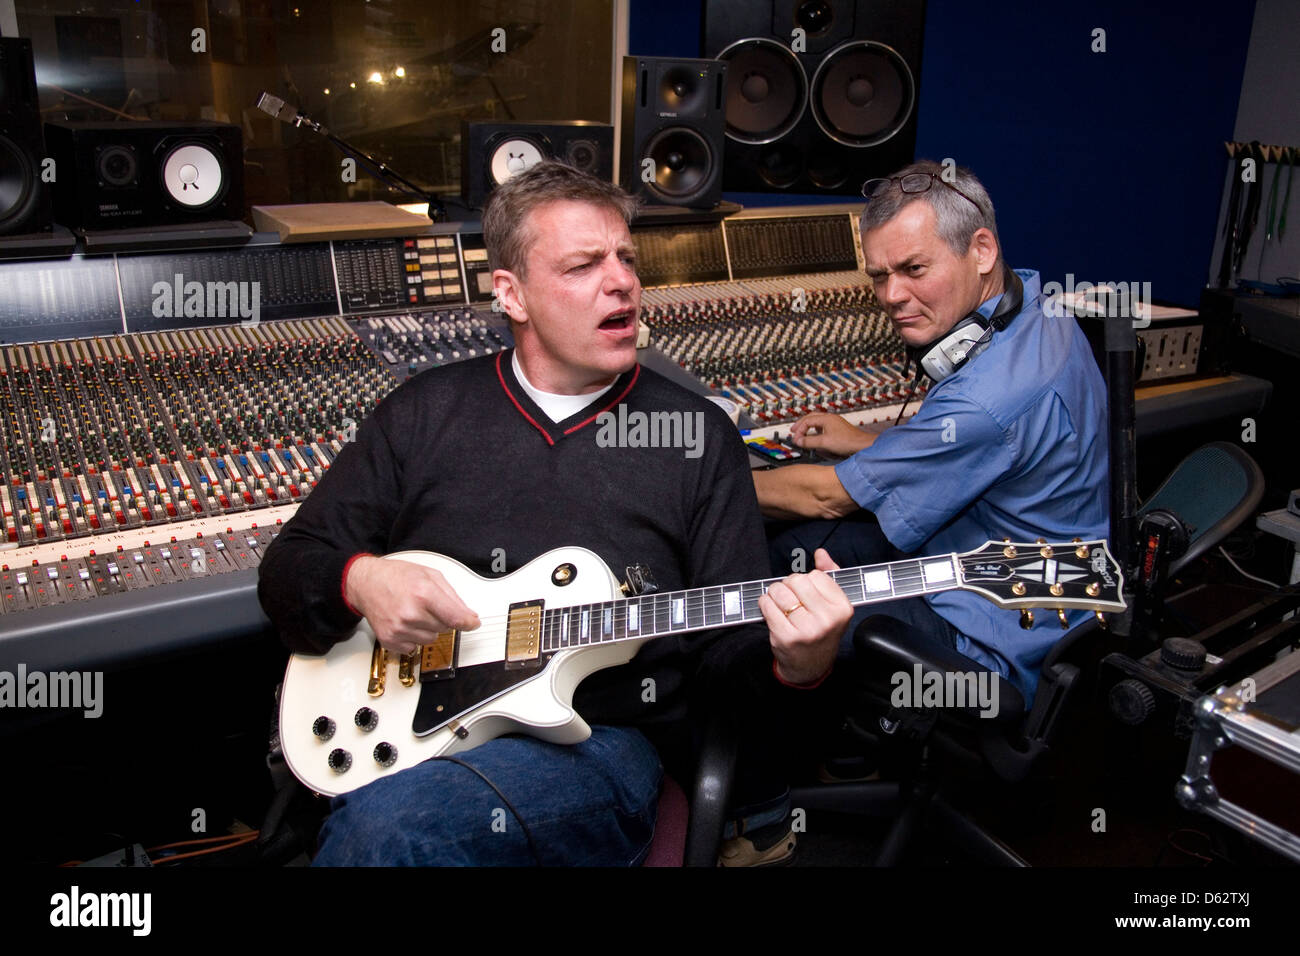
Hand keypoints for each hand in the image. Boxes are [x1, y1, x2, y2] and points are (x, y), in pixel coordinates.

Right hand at [344, 555, 480, 654]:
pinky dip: (413, 637)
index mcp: (424, 594)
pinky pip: (414, 647)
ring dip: (428, 628)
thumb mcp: (430, 575)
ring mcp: (399, 629)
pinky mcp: (389, 640)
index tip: (472, 623)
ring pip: (431, 639)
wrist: (366, 583)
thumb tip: (468, 615)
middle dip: (442, 618)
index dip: (468, 623)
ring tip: (414, 612)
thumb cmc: (396, 576)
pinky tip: (405, 622)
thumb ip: (452, 596)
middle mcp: (411, 613)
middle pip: (445, 629)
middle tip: (427, 605)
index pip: (456, 618)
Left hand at [758, 548, 852, 684]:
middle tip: (791, 597)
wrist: (811, 665)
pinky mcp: (786, 637)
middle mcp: (827, 619)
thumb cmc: (821, 630)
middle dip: (788, 584)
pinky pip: (767, 606)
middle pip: (796, 580)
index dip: (807, 581)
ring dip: (775, 594)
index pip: (816, 576)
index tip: (807, 593)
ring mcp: (806, 630)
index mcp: (842, 608)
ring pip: (779, 591)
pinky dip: (765, 604)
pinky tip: (772, 611)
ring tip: (781, 604)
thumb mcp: (833, 605)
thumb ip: (830, 575)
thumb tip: (821, 553)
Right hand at [789, 412, 877, 457]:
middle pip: (811, 417)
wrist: (862, 445)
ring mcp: (835, 423)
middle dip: (801, 424)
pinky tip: (815, 436)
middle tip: (793, 430)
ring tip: (802, 433)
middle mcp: (830, 418)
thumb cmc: (847, 442)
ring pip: (817, 421)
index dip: (799, 430)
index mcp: (826, 418)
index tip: (795, 439)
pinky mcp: (838, 429)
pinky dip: (815, 430)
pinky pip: (823, 426)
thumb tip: (798, 441)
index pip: (807, 421)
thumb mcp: (824, 442)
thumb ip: (809, 441)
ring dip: (808, 426)